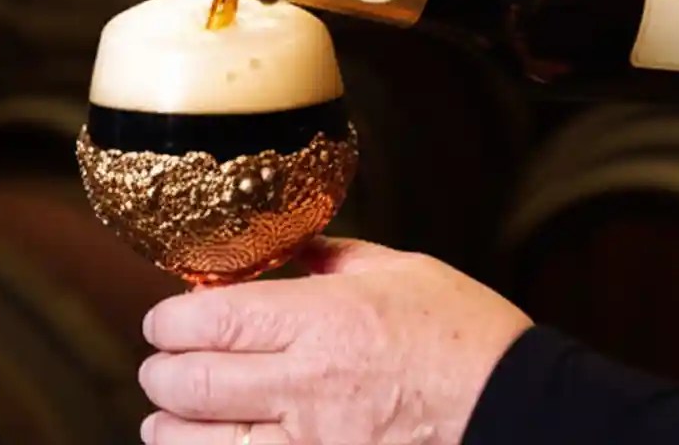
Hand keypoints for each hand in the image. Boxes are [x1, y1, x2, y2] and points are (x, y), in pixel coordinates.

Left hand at [136, 237, 532, 444]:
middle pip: (192, 382)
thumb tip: (289, 252)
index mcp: (322, 320)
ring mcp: (313, 442)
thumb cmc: (468, 340)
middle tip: (159, 367)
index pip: (208, 320)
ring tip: (163, 421)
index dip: (168, 321)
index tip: (164, 321)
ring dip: (170, 430)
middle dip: (160, 374)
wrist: (519, 414)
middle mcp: (307, 383)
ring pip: (203, 444)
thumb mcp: (403, 272)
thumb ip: (334, 259)